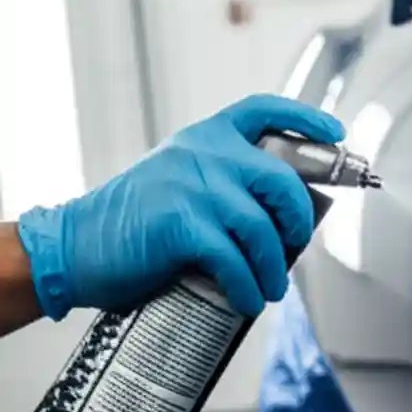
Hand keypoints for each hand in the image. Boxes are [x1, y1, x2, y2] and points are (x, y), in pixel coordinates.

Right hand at [17, 95, 343, 318]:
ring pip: (263, 228)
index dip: (306, 119)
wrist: (75, 246)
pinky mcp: (183, 225)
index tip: (337, 135)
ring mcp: (193, 187)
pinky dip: (249, 286)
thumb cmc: (135, 223)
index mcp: (205, 137)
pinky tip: (249, 300)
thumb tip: (284, 215)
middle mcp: (203, 154)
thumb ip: (225, 183)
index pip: (263, 111)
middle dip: (299, 219)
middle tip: (297, 245)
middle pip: (282, 180)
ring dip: (274, 266)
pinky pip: (236, 260)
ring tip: (270, 287)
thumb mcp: (181, 182)